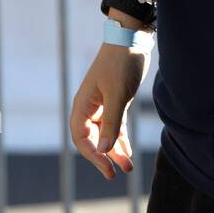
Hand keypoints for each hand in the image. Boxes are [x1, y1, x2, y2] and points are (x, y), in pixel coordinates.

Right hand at [69, 42, 147, 179]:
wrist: (132, 38)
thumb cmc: (121, 63)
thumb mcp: (117, 95)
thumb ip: (112, 123)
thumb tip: (104, 150)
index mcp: (83, 105)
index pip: (81, 138)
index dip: (92, 155)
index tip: (107, 168)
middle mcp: (89, 107)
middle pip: (92, 139)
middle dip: (104, 156)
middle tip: (116, 174)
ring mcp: (102, 105)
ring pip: (105, 134)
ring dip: (115, 150)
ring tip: (128, 167)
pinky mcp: (115, 102)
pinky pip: (115, 127)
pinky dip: (121, 139)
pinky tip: (128, 152)